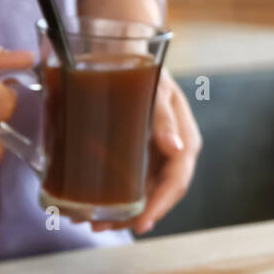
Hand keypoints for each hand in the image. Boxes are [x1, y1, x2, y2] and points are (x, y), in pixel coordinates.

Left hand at [89, 69, 200, 234]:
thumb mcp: (155, 85)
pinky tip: (88, 202)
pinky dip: (110, 193)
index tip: (140, 223)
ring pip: (141, 190)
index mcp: (184, 137)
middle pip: (158, 192)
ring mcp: (151, 151)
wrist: (120, 45)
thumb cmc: (140, 62)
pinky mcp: (132, 149)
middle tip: (102, 227)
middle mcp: (170, 149)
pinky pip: (126, 177)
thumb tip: (177, 149)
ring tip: (91, 222)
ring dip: (117, 210)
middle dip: (132, 214)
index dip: (161, 204)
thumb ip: (164, 115)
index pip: (178, 179)